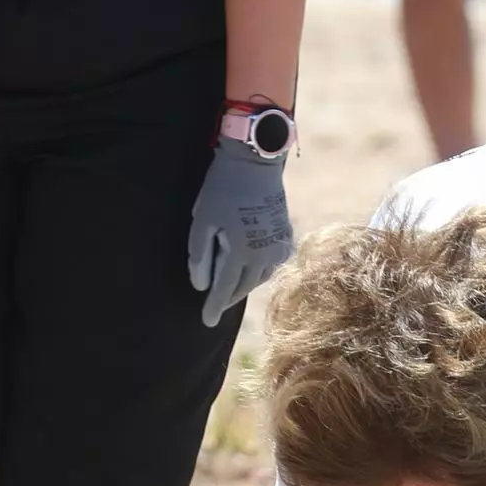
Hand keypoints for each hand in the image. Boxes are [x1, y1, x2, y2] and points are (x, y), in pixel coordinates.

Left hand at [187, 143, 292, 327]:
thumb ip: (200, 256)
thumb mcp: (202, 220)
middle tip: (213, 306)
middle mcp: (265, 256)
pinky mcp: (286, 239)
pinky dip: (257, 271)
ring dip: (242, 284)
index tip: (206, 323)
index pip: (224, 289)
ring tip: (228, 287)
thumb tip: (200, 286)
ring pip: (258, 278)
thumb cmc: (223, 188)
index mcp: (242, 252)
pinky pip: (270, 265)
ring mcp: (279, 248)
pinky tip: (248, 268)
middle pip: (243, 287)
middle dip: (227, 297)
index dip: (214, 307)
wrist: (256, 162)